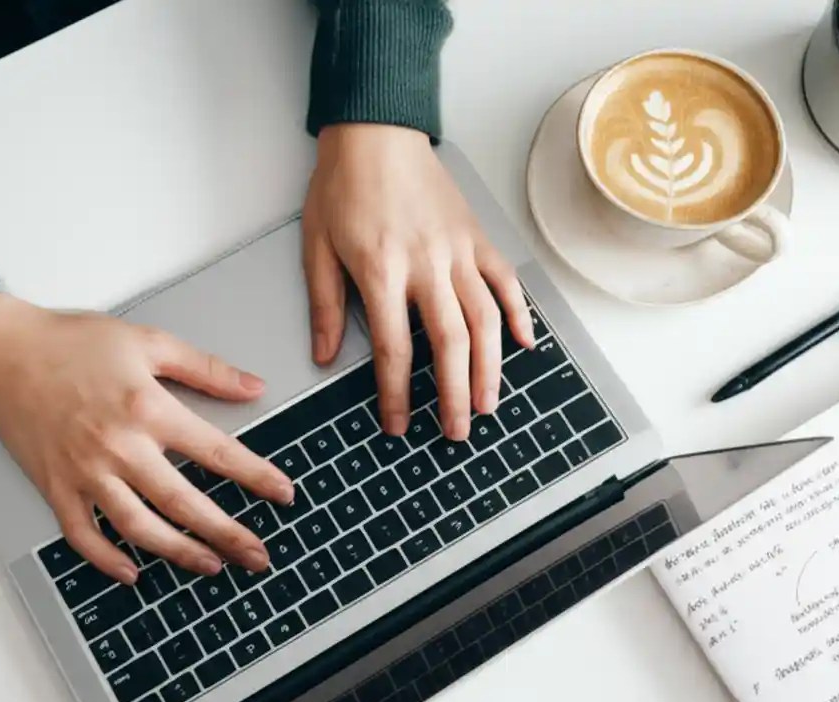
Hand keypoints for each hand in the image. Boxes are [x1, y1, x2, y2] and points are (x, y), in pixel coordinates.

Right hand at [0, 293, 294, 583]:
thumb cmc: (73, 342)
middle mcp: (119, 447)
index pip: (217, 452)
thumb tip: (254, 387)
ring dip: (179, 553)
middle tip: (259, 554)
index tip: (284, 494)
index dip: (256, 476)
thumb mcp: (150, 342)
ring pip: (139, 527)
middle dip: (228, 533)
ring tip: (212, 566)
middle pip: (184, 502)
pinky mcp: (55, 487)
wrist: (4, 352)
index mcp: (148, 409)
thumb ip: (206, 368)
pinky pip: (83, 535)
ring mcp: (85, 472)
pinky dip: (108, 559)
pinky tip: (134, 572)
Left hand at [303, 123, 533, 440]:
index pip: (393, 347)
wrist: (375, 132)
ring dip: (490, 368)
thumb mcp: (316, 246)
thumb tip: (324, 357)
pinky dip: (519, 313)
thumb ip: (325, 305)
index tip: (399, 425)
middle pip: (449, 342)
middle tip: (457, 431)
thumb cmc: (343, 186)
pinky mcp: (478, 237)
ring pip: (485, 319)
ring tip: (489, 403)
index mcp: (381, 270)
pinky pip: (506, 281)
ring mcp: (459, 251)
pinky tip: (522, 344)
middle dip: (455, 394)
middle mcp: (426, 265)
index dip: (396, 394)